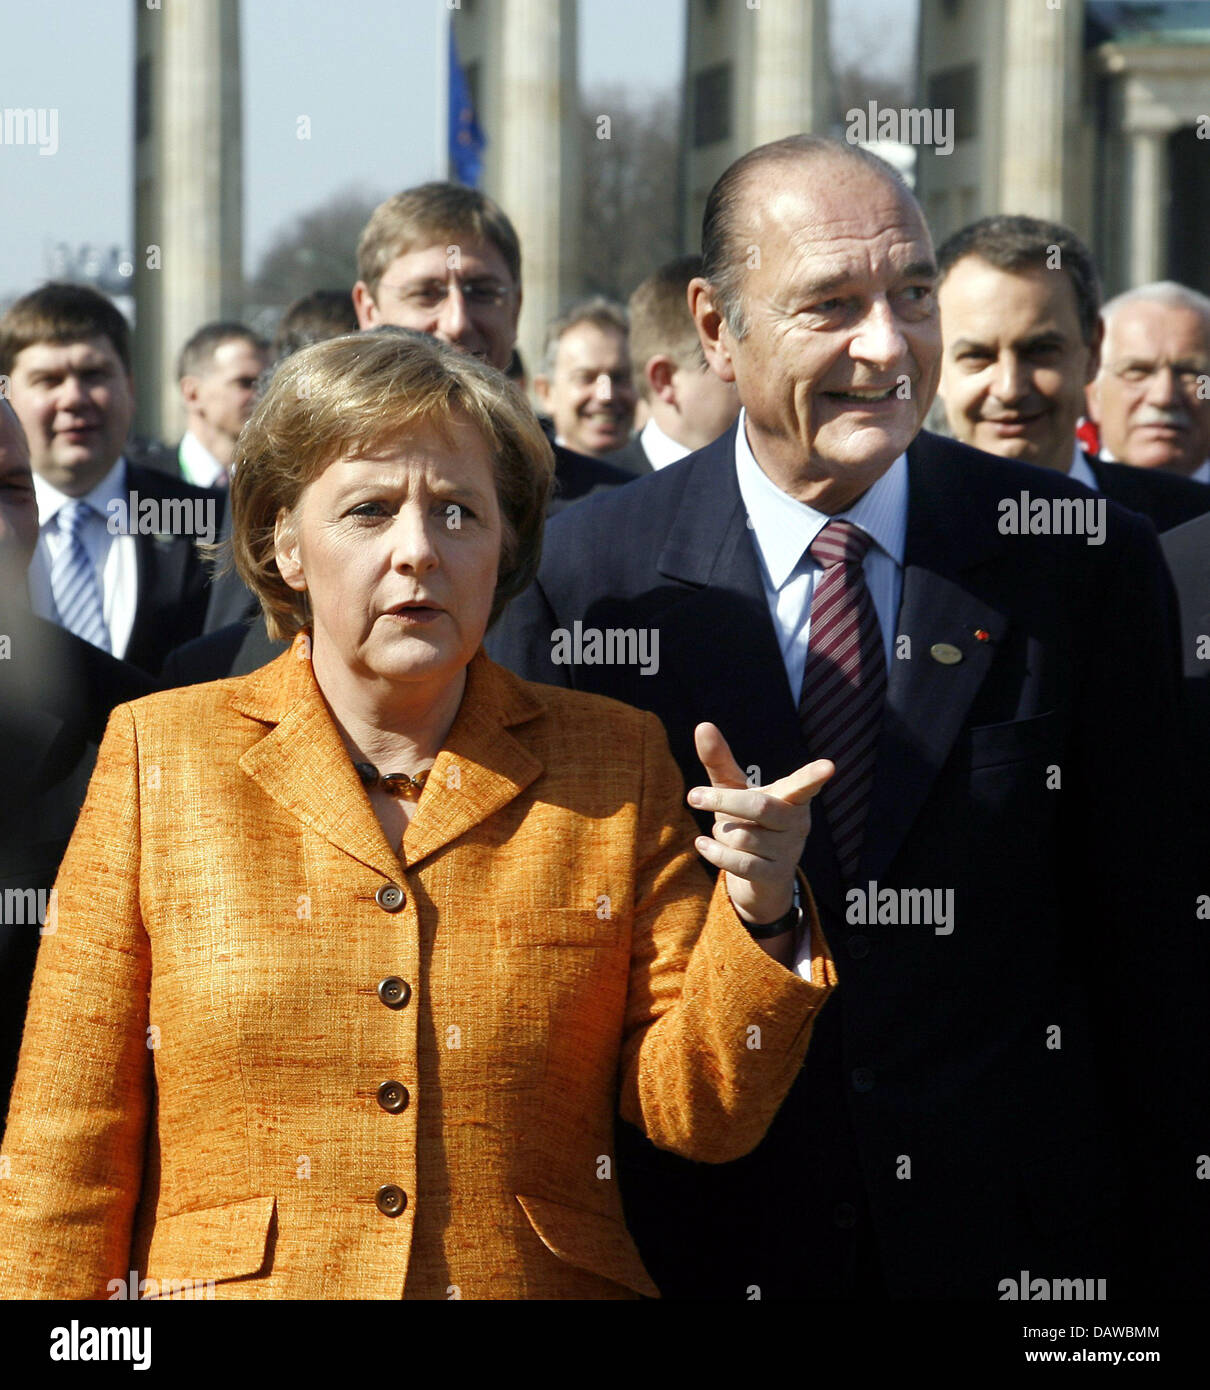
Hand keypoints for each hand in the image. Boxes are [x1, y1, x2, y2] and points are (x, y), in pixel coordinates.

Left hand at [688, 723, 832, 927]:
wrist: (759, 875)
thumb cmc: (747, 819)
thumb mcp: (733, 788)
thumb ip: (720, 759)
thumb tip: (703, 725)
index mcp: (791, 796)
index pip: (803, 785)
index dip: (813, 776)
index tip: (829, 766)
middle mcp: (795, 822)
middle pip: (760, 807)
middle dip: (723, 800)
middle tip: (692, 795)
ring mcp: (788, 850)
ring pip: (741, 836)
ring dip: (720, 831)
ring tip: (724, 831)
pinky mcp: (775, 875)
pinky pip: (739, 862)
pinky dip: (715, 853)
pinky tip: (702, 844)